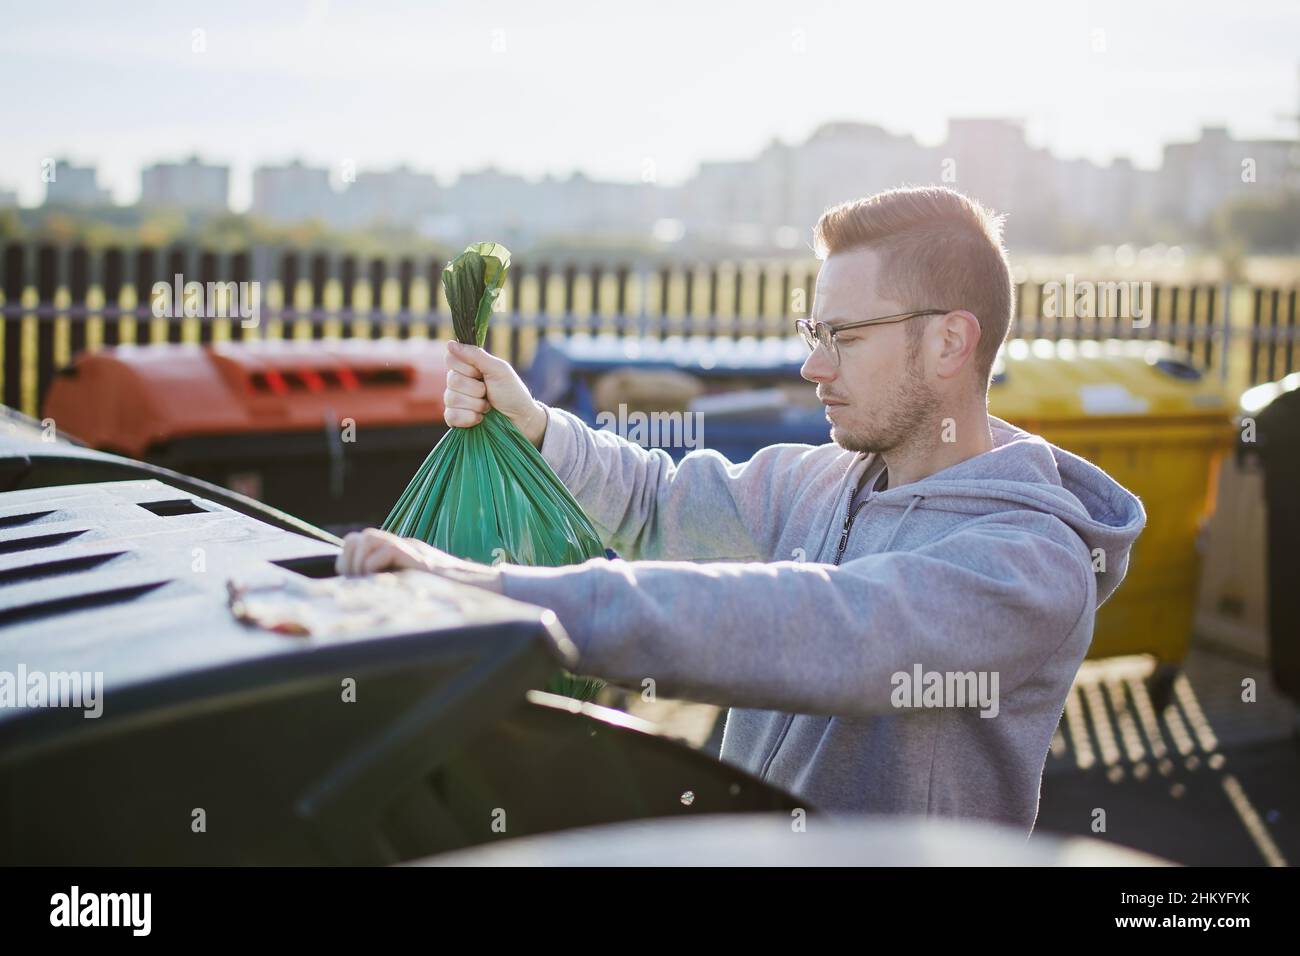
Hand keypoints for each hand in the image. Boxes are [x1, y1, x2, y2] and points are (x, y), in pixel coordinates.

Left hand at [335, 528, 503, 593]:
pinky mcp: (417, 556)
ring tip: (370, 580)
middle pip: (357, 537)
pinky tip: (386, 580)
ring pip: (367, 538)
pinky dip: (377, 566)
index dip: (347, 560)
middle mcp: (399, 546)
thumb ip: (390, 584)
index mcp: (395, 553)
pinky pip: (385, 551)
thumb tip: (363, 595)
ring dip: (361, 562)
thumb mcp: (410, 589)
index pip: (355, 542)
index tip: (354, 581)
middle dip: (349, 561)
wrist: (475, 591)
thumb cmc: (443, 597)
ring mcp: (409, 548)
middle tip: (359, 581)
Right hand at [443, 341, 546, 447]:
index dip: (467, 368)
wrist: (521, 420)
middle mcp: (458, 383)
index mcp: (467, 367)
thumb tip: (450, 343)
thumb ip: (475, 355)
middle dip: (476, 389)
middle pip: (451, 380)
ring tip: (488, 407)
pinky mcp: (455, 419)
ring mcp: (455, 402)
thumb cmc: (512, 392)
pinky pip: (451, 417)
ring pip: (451, 399)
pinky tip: (480, 418)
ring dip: (475, 405)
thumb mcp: (498, 370)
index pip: (450, 359)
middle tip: (489, 392)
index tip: (482, 373)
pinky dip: (468, 418)